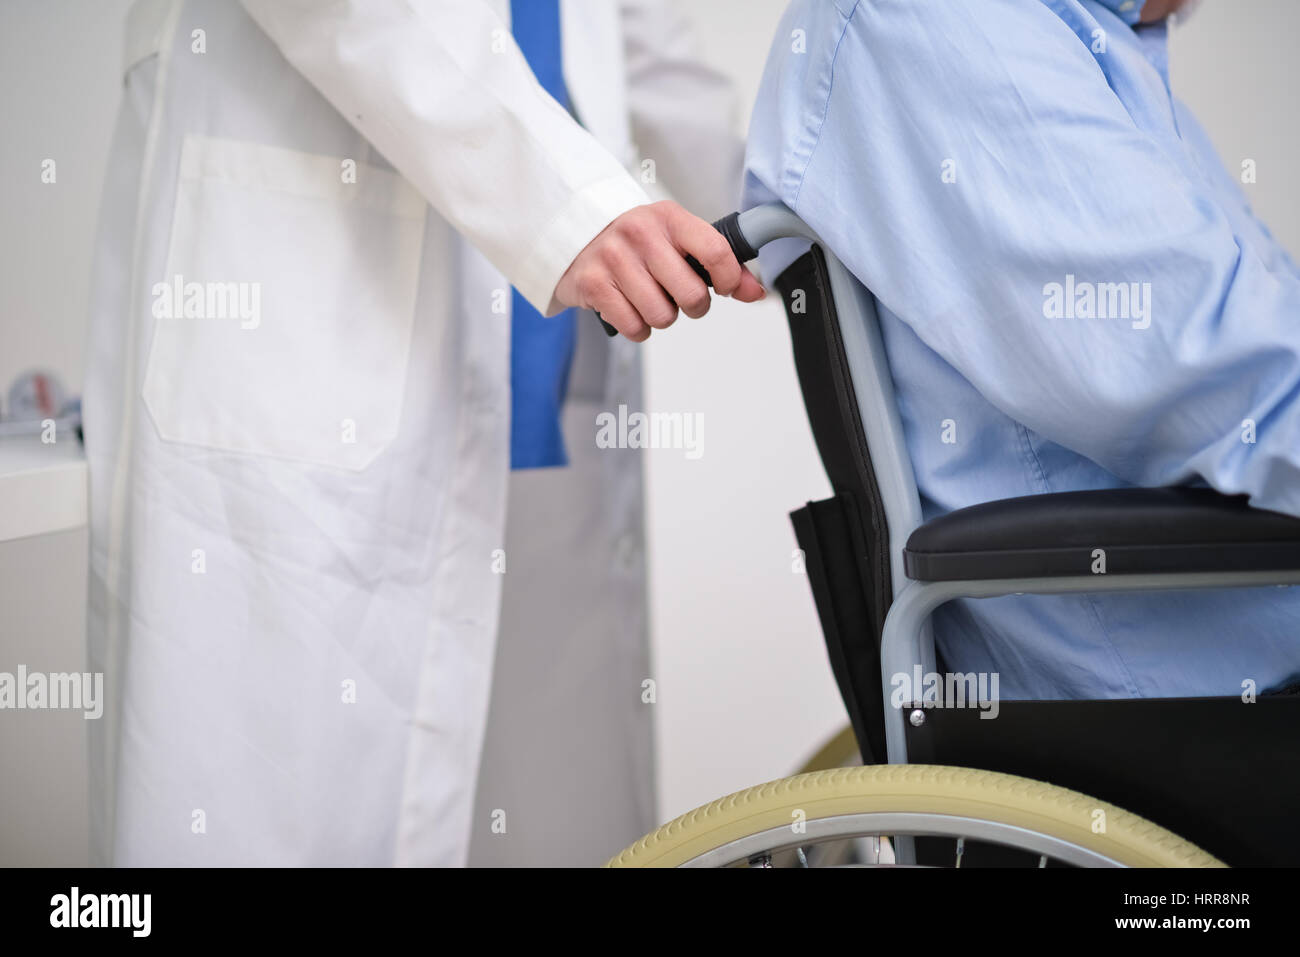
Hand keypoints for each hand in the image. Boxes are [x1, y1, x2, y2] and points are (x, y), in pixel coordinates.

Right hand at [553, 201, 765, 340]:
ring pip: (662, 316)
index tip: (723, 288)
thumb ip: (720, 263)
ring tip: (648, 298)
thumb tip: (755, 292)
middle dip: (692, 306)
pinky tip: (629, 307)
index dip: (729, 279)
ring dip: (661, 317)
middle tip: (679, 296)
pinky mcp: (593, 284)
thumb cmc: (635, 241)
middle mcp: (640, 233)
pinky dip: (637, 327)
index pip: (715, 251)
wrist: (574, 233)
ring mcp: (613, 258)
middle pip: (691, 295)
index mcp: (669, 217)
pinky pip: (634, 328)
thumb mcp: (677, 238)